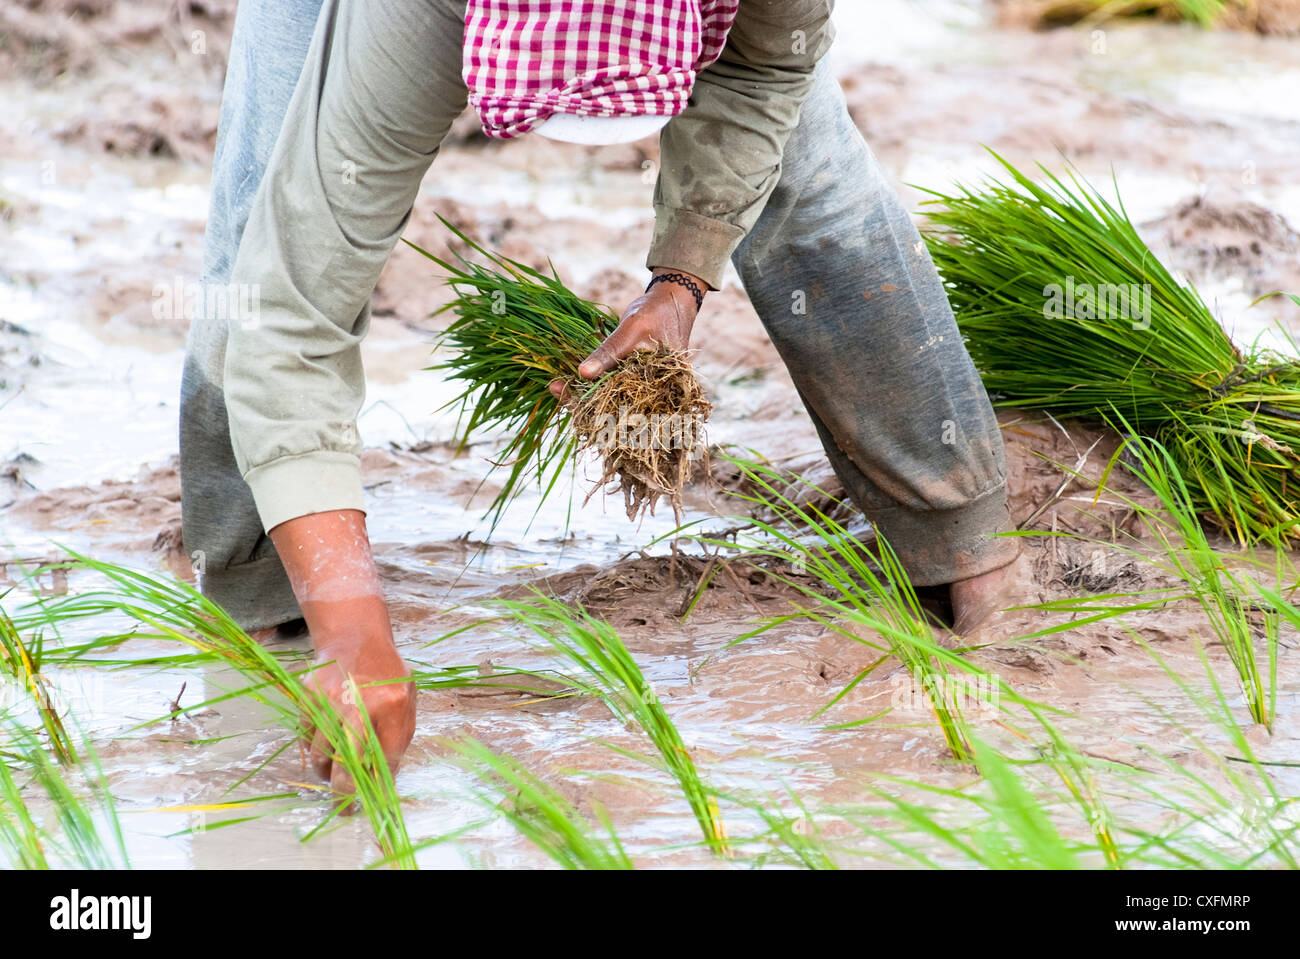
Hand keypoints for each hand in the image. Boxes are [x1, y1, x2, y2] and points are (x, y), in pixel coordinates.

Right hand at [302, 639, 415, 793]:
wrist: (355, 640)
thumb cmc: (385, 675)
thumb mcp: (406, 700)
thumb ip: (398, 739)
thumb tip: (383, 782)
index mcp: (392, 704)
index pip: (385, 758)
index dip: (378, 784)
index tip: (371, 801)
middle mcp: (357, 704)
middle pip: (345, 764)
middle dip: (344, 792)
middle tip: (344, 805)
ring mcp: (328, 701)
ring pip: (320, 756)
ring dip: (326, 772)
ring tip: (333, 772)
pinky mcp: (307, 699)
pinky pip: (305, 740)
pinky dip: (313, 750)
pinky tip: (324, 745)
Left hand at [549, 268, 704, 400]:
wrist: (672, 302)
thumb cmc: (657, 314)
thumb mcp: (631, 331)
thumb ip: (609, 353)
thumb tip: (582, 373)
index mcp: (655, 390)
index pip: (616, 407)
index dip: (587, 403)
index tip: (560, 392)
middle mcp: (648, 394)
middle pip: (609, 408)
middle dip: (581, 401)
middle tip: (554, 388)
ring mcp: (640, 386)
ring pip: (607, 398)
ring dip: (583, 392)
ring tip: (556, 386)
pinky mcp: (632, 377)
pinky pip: (609, 385)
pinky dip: (592, 382)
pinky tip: (570, 379)